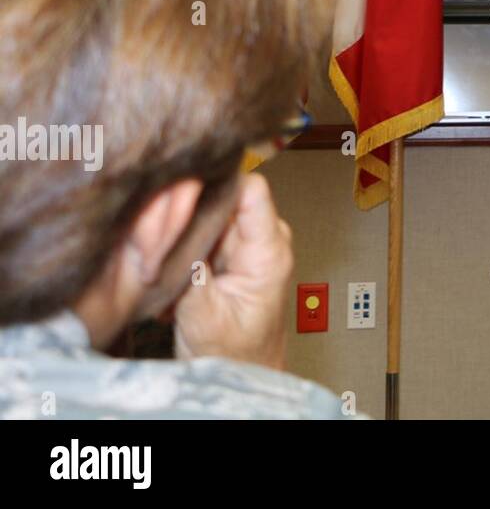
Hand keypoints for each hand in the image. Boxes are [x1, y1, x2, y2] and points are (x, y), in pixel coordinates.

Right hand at [173, 174, 293, 370]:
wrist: (244, 373)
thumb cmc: (234, 353)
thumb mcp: (204, 318)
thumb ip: (192, 274)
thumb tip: (175, 229)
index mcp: (269, 251)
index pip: (252, 190)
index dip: (218, 180)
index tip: (182, 188)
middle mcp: (263, 239)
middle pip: (226, 197)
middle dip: (190, 208)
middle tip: (156, 228)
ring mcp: (247, 243)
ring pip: (210, 213)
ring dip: (183, 230)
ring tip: (159, 255)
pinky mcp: (231, 252)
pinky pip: (204, 231)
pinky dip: (184, 244)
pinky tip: (168, 268)